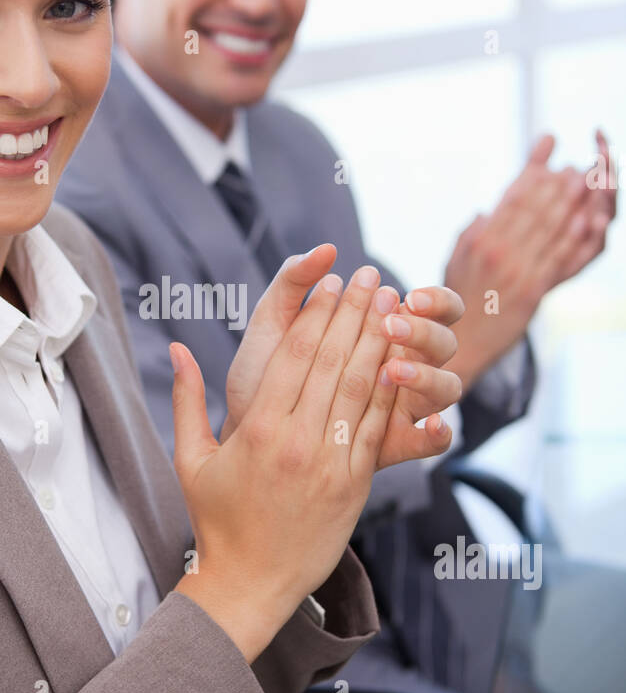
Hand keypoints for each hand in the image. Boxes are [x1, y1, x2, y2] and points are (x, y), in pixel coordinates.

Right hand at [170, 267, 460, 662]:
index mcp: (258, 430)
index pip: (295, 356)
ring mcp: (331, 464)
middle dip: (356, 313)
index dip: (318, 314)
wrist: (250, 583)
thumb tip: (175, 347)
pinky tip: (401, 359)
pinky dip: (392, 389)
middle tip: (372, 276)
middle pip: (334, 361)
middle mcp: (298, 442)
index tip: (332, 282)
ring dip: (380, 341)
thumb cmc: (216, 519)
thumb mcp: (190, 460)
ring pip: (362, 388)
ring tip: (393, 303)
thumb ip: (186, 400)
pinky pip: (376, 426)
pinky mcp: (356, 484)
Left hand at [222, 246, 462, 468]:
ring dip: (428, 375)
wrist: (245, 427)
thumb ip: (295, 281)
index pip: (436, 306)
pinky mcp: (394, 443)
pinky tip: (431, 424)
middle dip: (424, 331)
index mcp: (387, 331)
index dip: (433, 298)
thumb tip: (329, 249)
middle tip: (390, 324)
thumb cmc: (264, 370)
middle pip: (444, 344)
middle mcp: (403, 365)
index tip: (393, 291)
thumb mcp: (273, 322)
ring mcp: (402, 406)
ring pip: (447, 389)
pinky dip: (439, 433)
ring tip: (393, 369)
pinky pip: (433, 441)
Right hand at [445, 131, 616, 389]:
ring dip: (572, 201)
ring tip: (587, 181)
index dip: (533, 172)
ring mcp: (517, 270)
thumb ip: (471, 233)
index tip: (548, 153)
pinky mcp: (534, 290)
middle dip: (557, 183)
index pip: (512, 197)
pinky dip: (576, 235)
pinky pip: (560, 256)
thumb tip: (486, 211)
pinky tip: (588, 218)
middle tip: (575, 166)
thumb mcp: (455, 260)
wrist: (458, 344)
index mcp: (480, 239)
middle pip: (535, 207)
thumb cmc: (453, 302)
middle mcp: (498, 250)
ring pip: (551, 227)